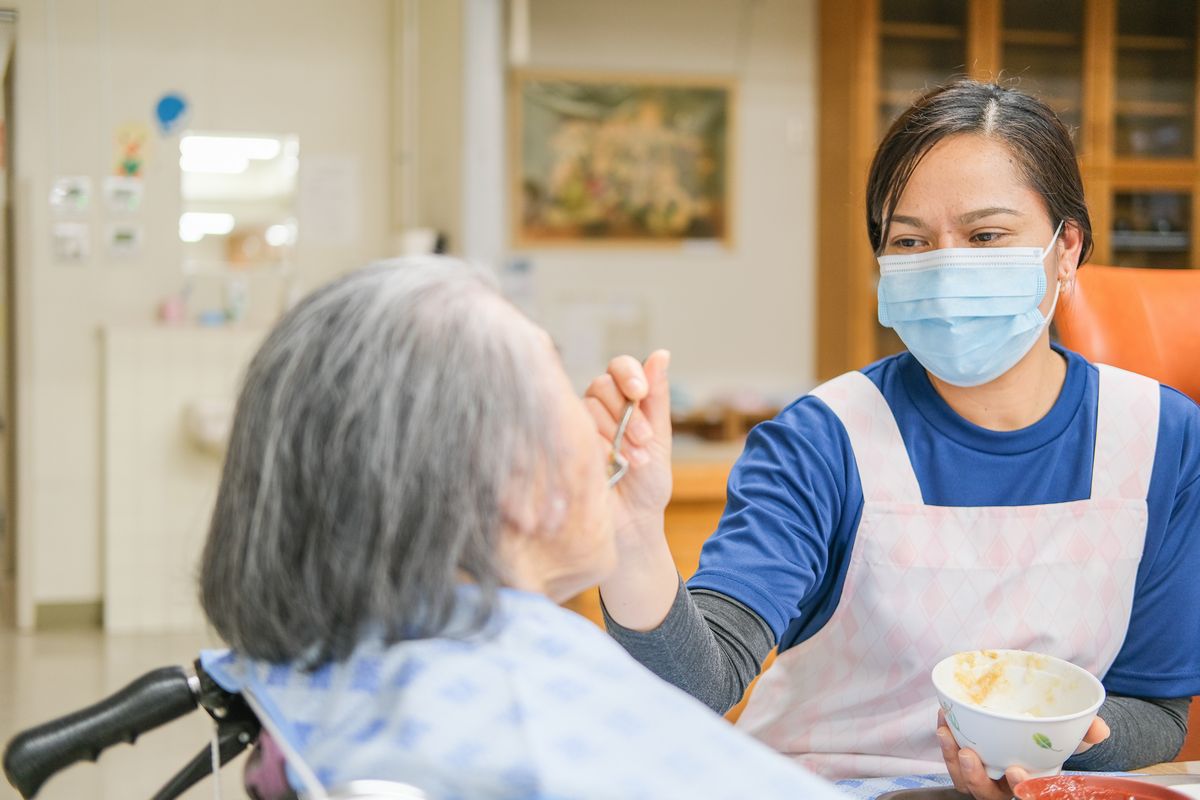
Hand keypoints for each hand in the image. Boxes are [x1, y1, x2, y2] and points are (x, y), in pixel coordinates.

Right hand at [584, 350, 672, 538]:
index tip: (641, 392)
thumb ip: (657, 398)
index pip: (618, 367)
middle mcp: (597, 408)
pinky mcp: (564, 445)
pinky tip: (610, 465)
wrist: (631, 524)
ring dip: (614, 432)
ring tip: (633, 461)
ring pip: (586, 406)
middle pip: (601, 384)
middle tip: (644, 441)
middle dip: (626, 412)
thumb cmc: (647, 484)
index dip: (628, 373)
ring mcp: (577, 426)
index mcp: (623, 401)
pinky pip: (573, 429)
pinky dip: (597, 445)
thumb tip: (662, 353)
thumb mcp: (660, 438)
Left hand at [935, 710, 1109, 799]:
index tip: (1016, 772)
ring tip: (946, 731)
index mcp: (1031, 782)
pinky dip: (946, 739)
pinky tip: (943, 716)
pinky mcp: (966, 756)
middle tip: (970, 754)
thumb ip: (1084, 731)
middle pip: (985, 793)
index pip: (1023, 793)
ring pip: (964, 778)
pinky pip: (952, 757)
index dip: (1019, 787)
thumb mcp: (1073, 734)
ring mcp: (984, 772)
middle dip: (975, 778)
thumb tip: (1100, 728)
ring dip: (952, 757)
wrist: (1038, 726)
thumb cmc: (1055, 737)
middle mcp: (1005, 783)